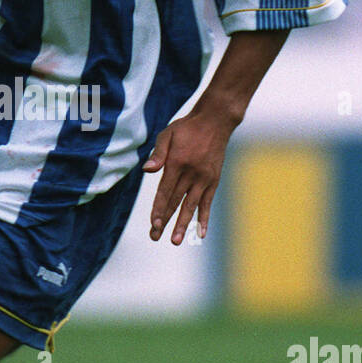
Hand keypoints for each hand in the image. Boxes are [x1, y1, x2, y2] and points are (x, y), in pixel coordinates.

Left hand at [143, 112, 233, 244]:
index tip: (154, 224)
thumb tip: (147, 170)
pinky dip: (204, 218)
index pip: (165, 191)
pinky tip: (201, 233)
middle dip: (165, 221)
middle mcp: (191, 173)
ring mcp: (204, 178)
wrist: (215, 121)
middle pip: (176, 202)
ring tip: (176, 240)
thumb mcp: (167, 134)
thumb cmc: (187, 128)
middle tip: (156, 236)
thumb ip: (158, 153)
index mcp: (177, 163)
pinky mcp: (213, 180)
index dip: (159, 209)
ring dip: (183, 224)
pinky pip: (208, 202)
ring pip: (191, 206)